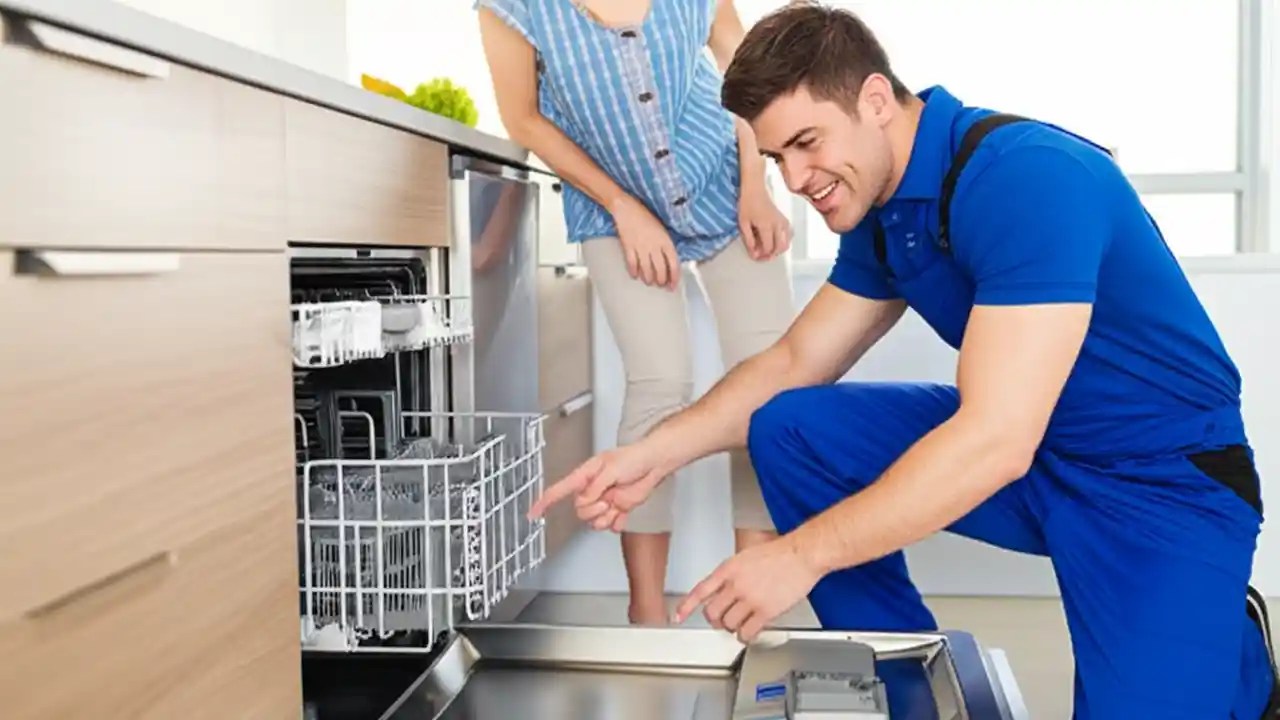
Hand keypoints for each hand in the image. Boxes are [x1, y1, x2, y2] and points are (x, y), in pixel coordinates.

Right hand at [527, 441, 669, 531]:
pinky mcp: (616, 510)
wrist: (653, 465)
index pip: (559, 490)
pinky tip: (622, 510)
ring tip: (615, 502)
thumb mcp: (610, 469)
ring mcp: (604, 502)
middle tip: (607, 498)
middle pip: (579, 511)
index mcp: (585, 476)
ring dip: (605, 516)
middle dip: (593, 508)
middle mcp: (592, 490)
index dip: (545, 502)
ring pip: (592, 521)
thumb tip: (585, 499)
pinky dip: (616, 521)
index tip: (533, 513)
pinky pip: (608, 526)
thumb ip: (595, 486)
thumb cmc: (633, 458)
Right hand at [611, 196, 680, 289]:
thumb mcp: (662, 230)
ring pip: (647, 270)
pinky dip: (634, 272)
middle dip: (661, 280)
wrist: (627, 209)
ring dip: (648, 279)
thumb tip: (668, 261)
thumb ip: (666, 245)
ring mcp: (641, 247)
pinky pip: (632, 264)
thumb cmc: (645, 217)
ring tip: (649, 282)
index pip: (673, 264)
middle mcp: (654, 246)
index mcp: (665, 241)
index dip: (674, 277)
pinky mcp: (628, 247)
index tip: (673, 285)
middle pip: (660, 269)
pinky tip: (635, 275)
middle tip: (660, 285)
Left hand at [672, 534, 822, 642]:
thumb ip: (732, 573)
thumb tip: (723, 589)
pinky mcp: (766, 611)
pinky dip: (745, 636)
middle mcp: (736, 584)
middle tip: (722, 620)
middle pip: (712, 612)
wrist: (801, 554)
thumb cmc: (779, 553)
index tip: (678, 616)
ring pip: (728, 624)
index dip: (687, 606)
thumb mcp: (746, 556)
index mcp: (729, 569)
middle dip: (716, 619)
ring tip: (740, 624)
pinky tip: (750, 632)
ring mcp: (750, 598)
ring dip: (732, 628)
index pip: (701, 590)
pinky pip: (747, 632)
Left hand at [738, 181, 790, 260]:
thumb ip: (749, 240)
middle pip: (780, 248)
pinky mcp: (784, 220)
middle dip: (771, 255)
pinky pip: (789, 235)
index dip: (761, 255)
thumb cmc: (747, 203)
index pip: (768, 247)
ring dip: (778, 250)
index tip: (754, 256)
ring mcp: (783, 222)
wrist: (754, 189)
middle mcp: (778, 225)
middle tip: (761, 256)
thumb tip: (754, 253)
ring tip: (767, 250)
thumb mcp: (743, 223)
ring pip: (786, 243)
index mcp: (767, 226)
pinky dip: (783, 242)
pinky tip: (775, 242)